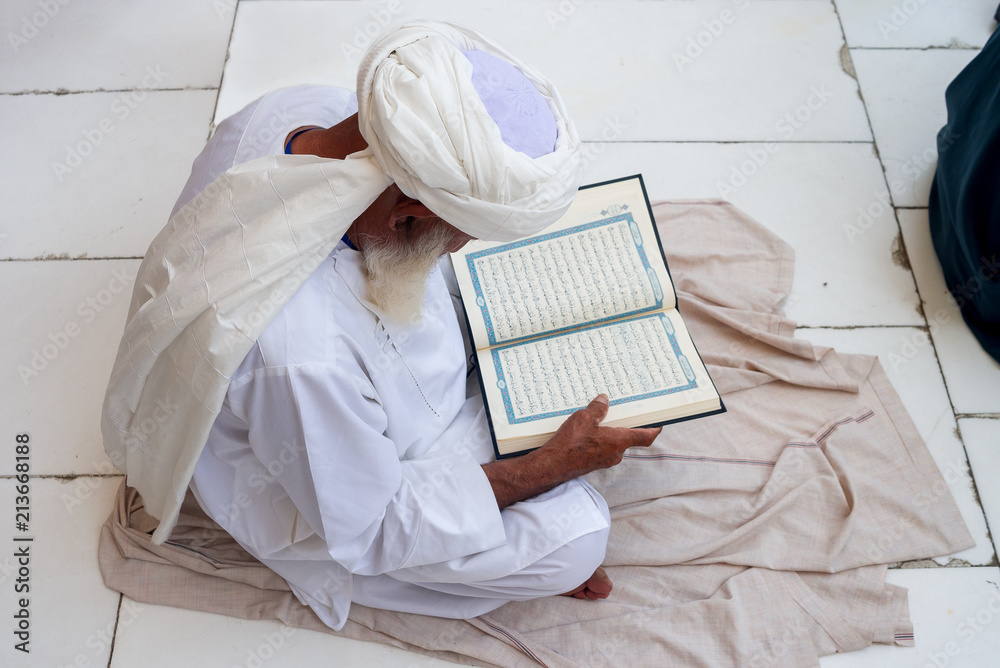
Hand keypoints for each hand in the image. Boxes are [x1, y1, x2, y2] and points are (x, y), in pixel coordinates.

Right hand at [537, 394, 660, 478]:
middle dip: (627, 425)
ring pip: (614, 443)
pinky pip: (602, 448)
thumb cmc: (571, 444)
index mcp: (619, 441)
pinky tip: (588, 430)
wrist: (553, 466)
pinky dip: (600, 438)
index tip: (659, 424)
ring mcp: (605, 460)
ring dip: (611, 431)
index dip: (654, 430)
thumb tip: (603, 401)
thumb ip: (597, 409)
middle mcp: (616, 453)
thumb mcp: (584, 418)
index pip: (645, 437)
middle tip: (625, 412)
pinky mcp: (594, 462)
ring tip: (601, 417)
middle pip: (629, 438)